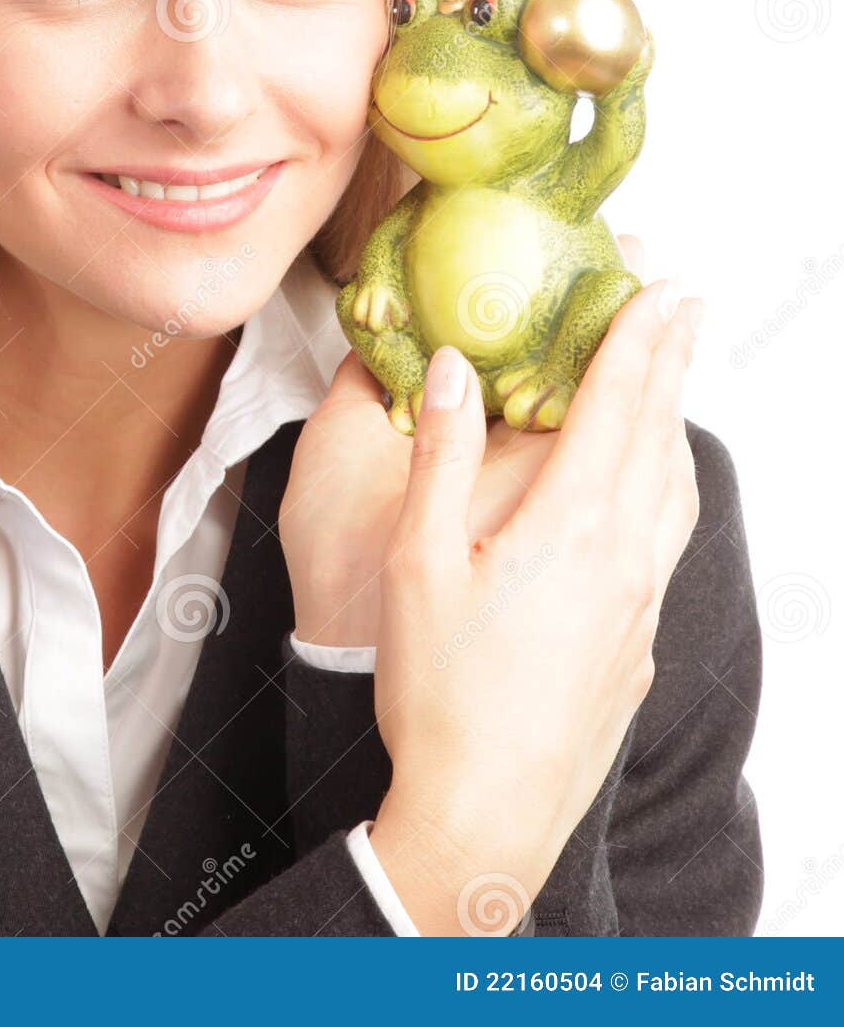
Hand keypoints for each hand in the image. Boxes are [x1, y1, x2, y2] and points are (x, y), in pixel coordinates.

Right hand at [283, 235, 649, 649]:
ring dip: (675, 421)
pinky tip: (650, 491)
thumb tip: (449, 369)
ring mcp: (639, 605)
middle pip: (659, 435)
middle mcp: (624, 557)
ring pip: (674, 489)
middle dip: (669, 360)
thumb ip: (443, 457)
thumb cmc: (440, 690)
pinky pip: (668, 538)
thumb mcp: (417, 561)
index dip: (634, 338)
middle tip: (680, 301)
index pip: (615, 406)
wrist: (487, 813)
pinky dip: (667, 484)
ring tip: (672, 380)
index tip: (654, 284)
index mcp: (572, 526)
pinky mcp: (637, 643)